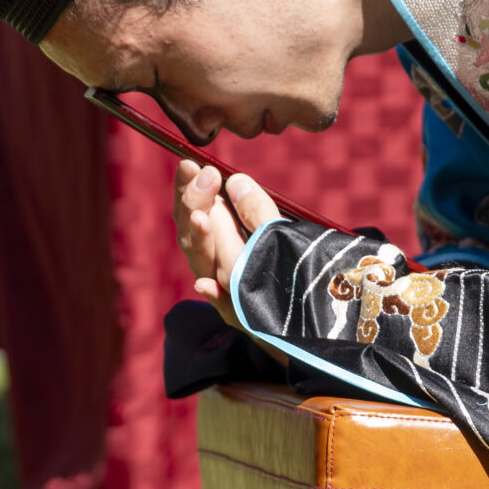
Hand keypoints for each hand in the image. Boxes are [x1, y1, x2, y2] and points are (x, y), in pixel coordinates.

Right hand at [176, 160, 282, 328]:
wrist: (299, 323)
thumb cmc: (283, 271)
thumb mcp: (274, 233)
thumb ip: (256, 210)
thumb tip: (236, 181)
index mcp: (215, 242)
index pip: (194, 211)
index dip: (189, 188)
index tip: (192, 164)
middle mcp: (212, 264)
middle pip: (192, 233)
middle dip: (196, 202)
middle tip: (207, 176)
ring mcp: (223, 290)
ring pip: (203, 263)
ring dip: (201, 240)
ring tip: (202, 216)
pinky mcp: (239, 314)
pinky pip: (224, 306)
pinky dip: (214, 295)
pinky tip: (206, 285)